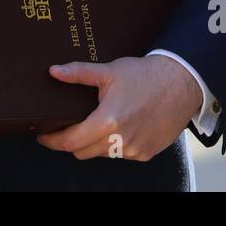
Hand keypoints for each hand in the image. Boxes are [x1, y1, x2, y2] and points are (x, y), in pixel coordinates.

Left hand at [36, 55, 201, 160]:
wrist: (181, 82)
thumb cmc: (146, 76)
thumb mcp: (109, 71)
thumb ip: (78, 73)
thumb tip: (54, 72)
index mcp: (107, 122)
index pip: (70, 142)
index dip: (52, 141)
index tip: (44, 136)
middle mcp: (121, 141)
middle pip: (82, 152)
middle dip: (72, 141)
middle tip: (70, 126)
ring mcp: (135, 150)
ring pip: (103, 154)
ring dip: (95, 143)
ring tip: (99, 122)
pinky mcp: (147, 153)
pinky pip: (122, 154)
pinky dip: (116, 145)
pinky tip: (121, 126)